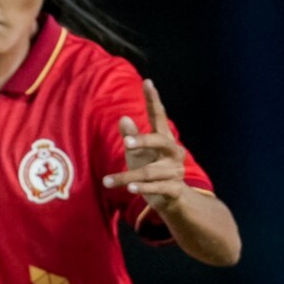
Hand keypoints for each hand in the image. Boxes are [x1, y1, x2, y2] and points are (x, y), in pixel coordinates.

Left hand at [101, 79, 188, 213]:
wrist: (172, 201)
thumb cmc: (152, 171)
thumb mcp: (137, 154)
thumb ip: (131, 137)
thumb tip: (124, 118)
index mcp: (165, 139)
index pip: (159, 116)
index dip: (153, 100)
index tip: (147, 82)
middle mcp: (173, 152)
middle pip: (161, 141)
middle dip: (144, 141)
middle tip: (127, 143)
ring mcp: (175, 171)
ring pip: (150, 171)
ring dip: (128, 177)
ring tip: (108, 181)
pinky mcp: (174, 189)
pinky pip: (157, 187)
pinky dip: (143, 188)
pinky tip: (130, 189)